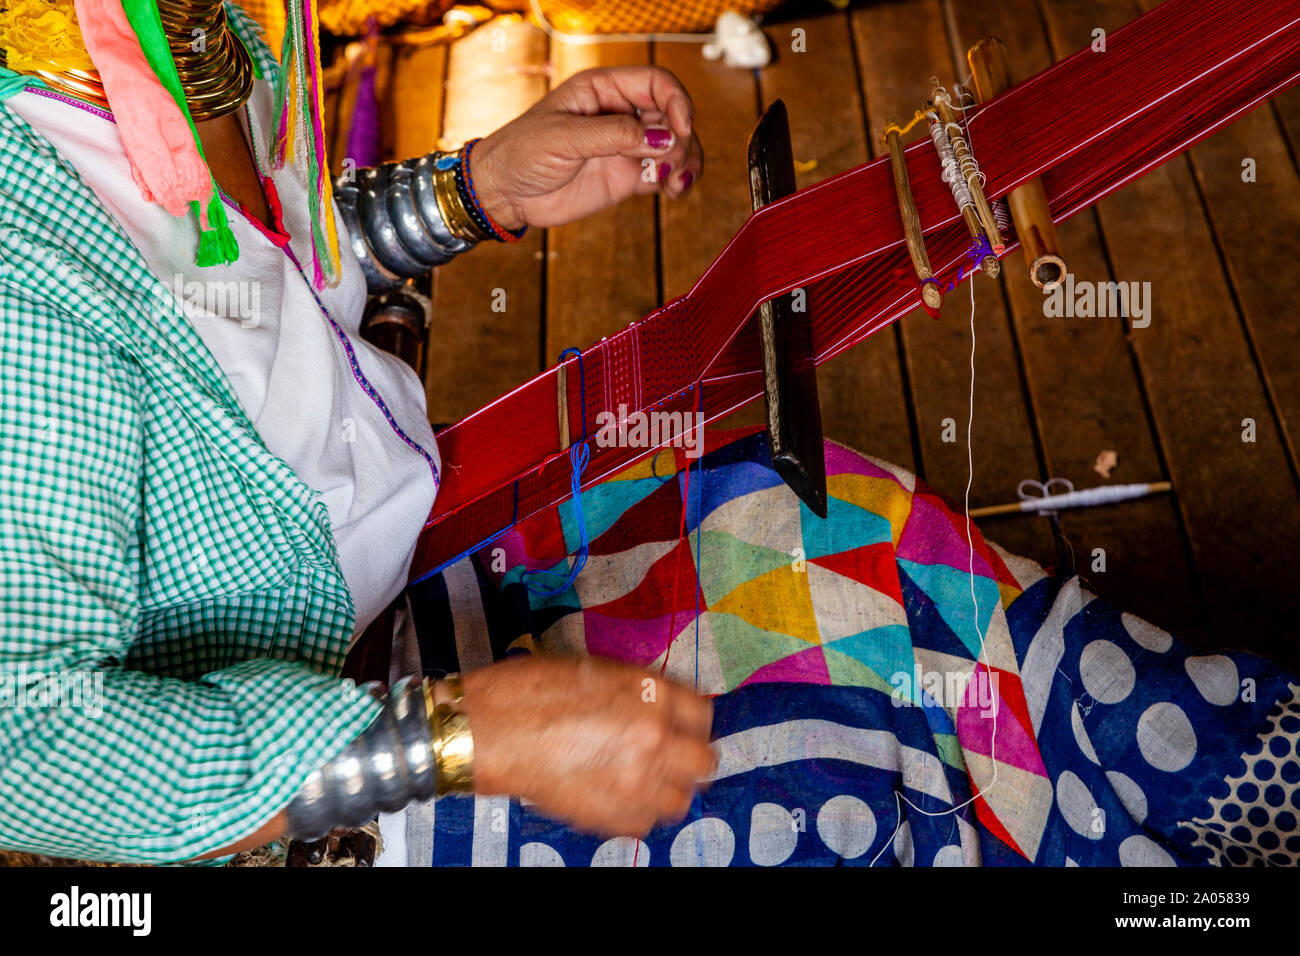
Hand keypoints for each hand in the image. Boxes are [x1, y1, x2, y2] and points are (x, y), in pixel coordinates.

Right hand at [460, 654, 715, 837]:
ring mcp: (634, 780)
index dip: (692, 720)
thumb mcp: (595, 670)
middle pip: (703, 759)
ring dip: (669, 788)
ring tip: (648, 779)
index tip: (686, 726)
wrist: (489, 729)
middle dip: (689, 756)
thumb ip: (638, 690)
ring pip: (682, 798)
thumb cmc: (528, 693)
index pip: (702, 713)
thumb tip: (660, 704)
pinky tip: (620, 794)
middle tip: (673, 755)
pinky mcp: (611, 814)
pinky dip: (638, 811)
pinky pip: (646, 822)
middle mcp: (652, 736)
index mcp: (649, 695)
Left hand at [467, 66, 703, 230]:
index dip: (676, 101)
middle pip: (673, 115)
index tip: (681, 128)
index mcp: (603, 89)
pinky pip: (665, 174)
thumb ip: (614, 135)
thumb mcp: (564, 138)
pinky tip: (673, 192)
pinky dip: (677, 182)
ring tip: (676, 185)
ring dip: (686, 162)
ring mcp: (627, 146)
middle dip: (683, 138)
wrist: (505, 192)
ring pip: (675, 146)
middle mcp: (621, 114)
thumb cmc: (522, 153)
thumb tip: (664, 138)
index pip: (656, 83)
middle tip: (673, 166)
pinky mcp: (628, 176)